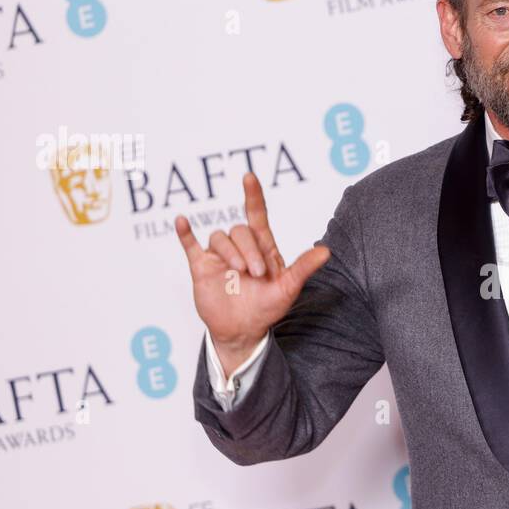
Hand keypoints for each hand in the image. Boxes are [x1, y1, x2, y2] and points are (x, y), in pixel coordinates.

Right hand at [175, 171, 329, 374]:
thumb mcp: (288, 288)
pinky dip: (185, 233)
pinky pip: (190, 245)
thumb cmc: (267, 308)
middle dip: (249, 249)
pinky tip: (181, 222)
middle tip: (257, 273)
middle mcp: (240, 248)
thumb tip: (327, 251)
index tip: (249, 178)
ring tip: (240, 273)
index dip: (253, 196)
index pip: (256, 215)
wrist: (243, 331)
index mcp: (262, 247)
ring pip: (219, 237)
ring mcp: (219, 256)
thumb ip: (303, 268)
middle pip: (239, 230)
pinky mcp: (202, 267)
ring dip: (230, 251)